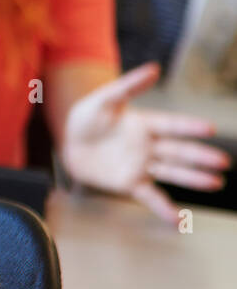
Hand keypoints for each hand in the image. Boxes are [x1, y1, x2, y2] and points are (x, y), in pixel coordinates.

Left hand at [61, 62, 230, 222]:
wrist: (68, 143)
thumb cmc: (86, 118)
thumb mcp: (103, 99)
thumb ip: (128, 86)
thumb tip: (153, 68)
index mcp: (144, 124)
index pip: (171, 125)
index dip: (189, 126)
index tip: (209, 128)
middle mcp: (148, 146)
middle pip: (178, 151)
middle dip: (200, 156)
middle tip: (223, 161)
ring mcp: (141, 165)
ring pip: (171, 172)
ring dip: (193, 178)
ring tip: (215, 182)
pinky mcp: (130, 183)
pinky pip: (150, 196)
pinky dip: (164, 208)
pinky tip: (178, 219)